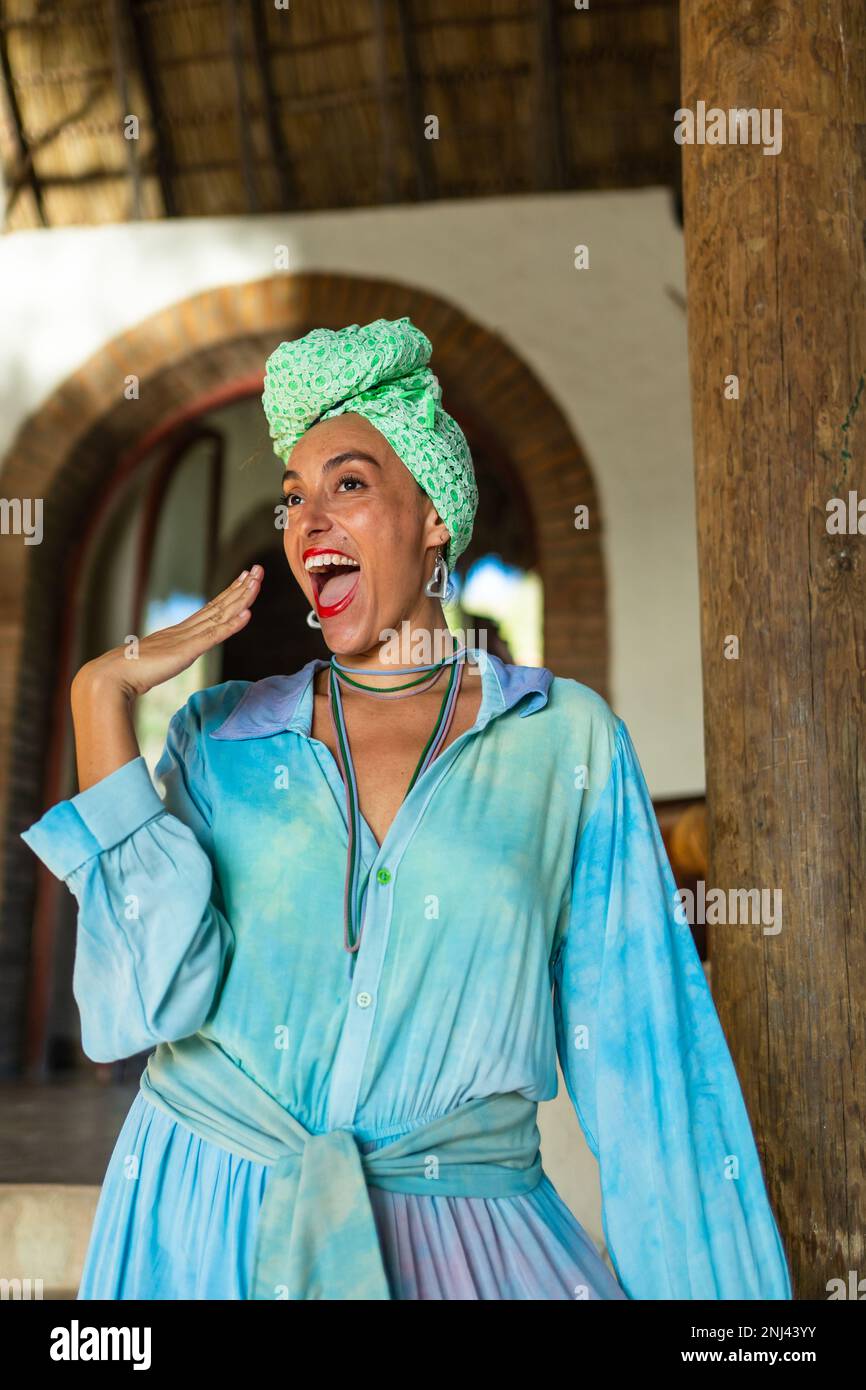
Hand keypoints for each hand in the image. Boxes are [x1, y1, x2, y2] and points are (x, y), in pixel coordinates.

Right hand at [72, 565, 263, 702]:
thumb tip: (165, 661)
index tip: (244, 579)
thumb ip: (164, 658)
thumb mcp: (155, 663)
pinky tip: (248, 614)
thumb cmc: (128, 673)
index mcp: (178, 633)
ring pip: (220, 615)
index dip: (229, 595)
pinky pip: (214, 636)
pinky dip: (232, 625)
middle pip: (218, 605)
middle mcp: (184, 630)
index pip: (210, 610)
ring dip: (241, 598)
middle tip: (258, 569)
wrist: (111, 676)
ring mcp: (186, 638)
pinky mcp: (186, 651)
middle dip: (240, 588)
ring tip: (257, 581)